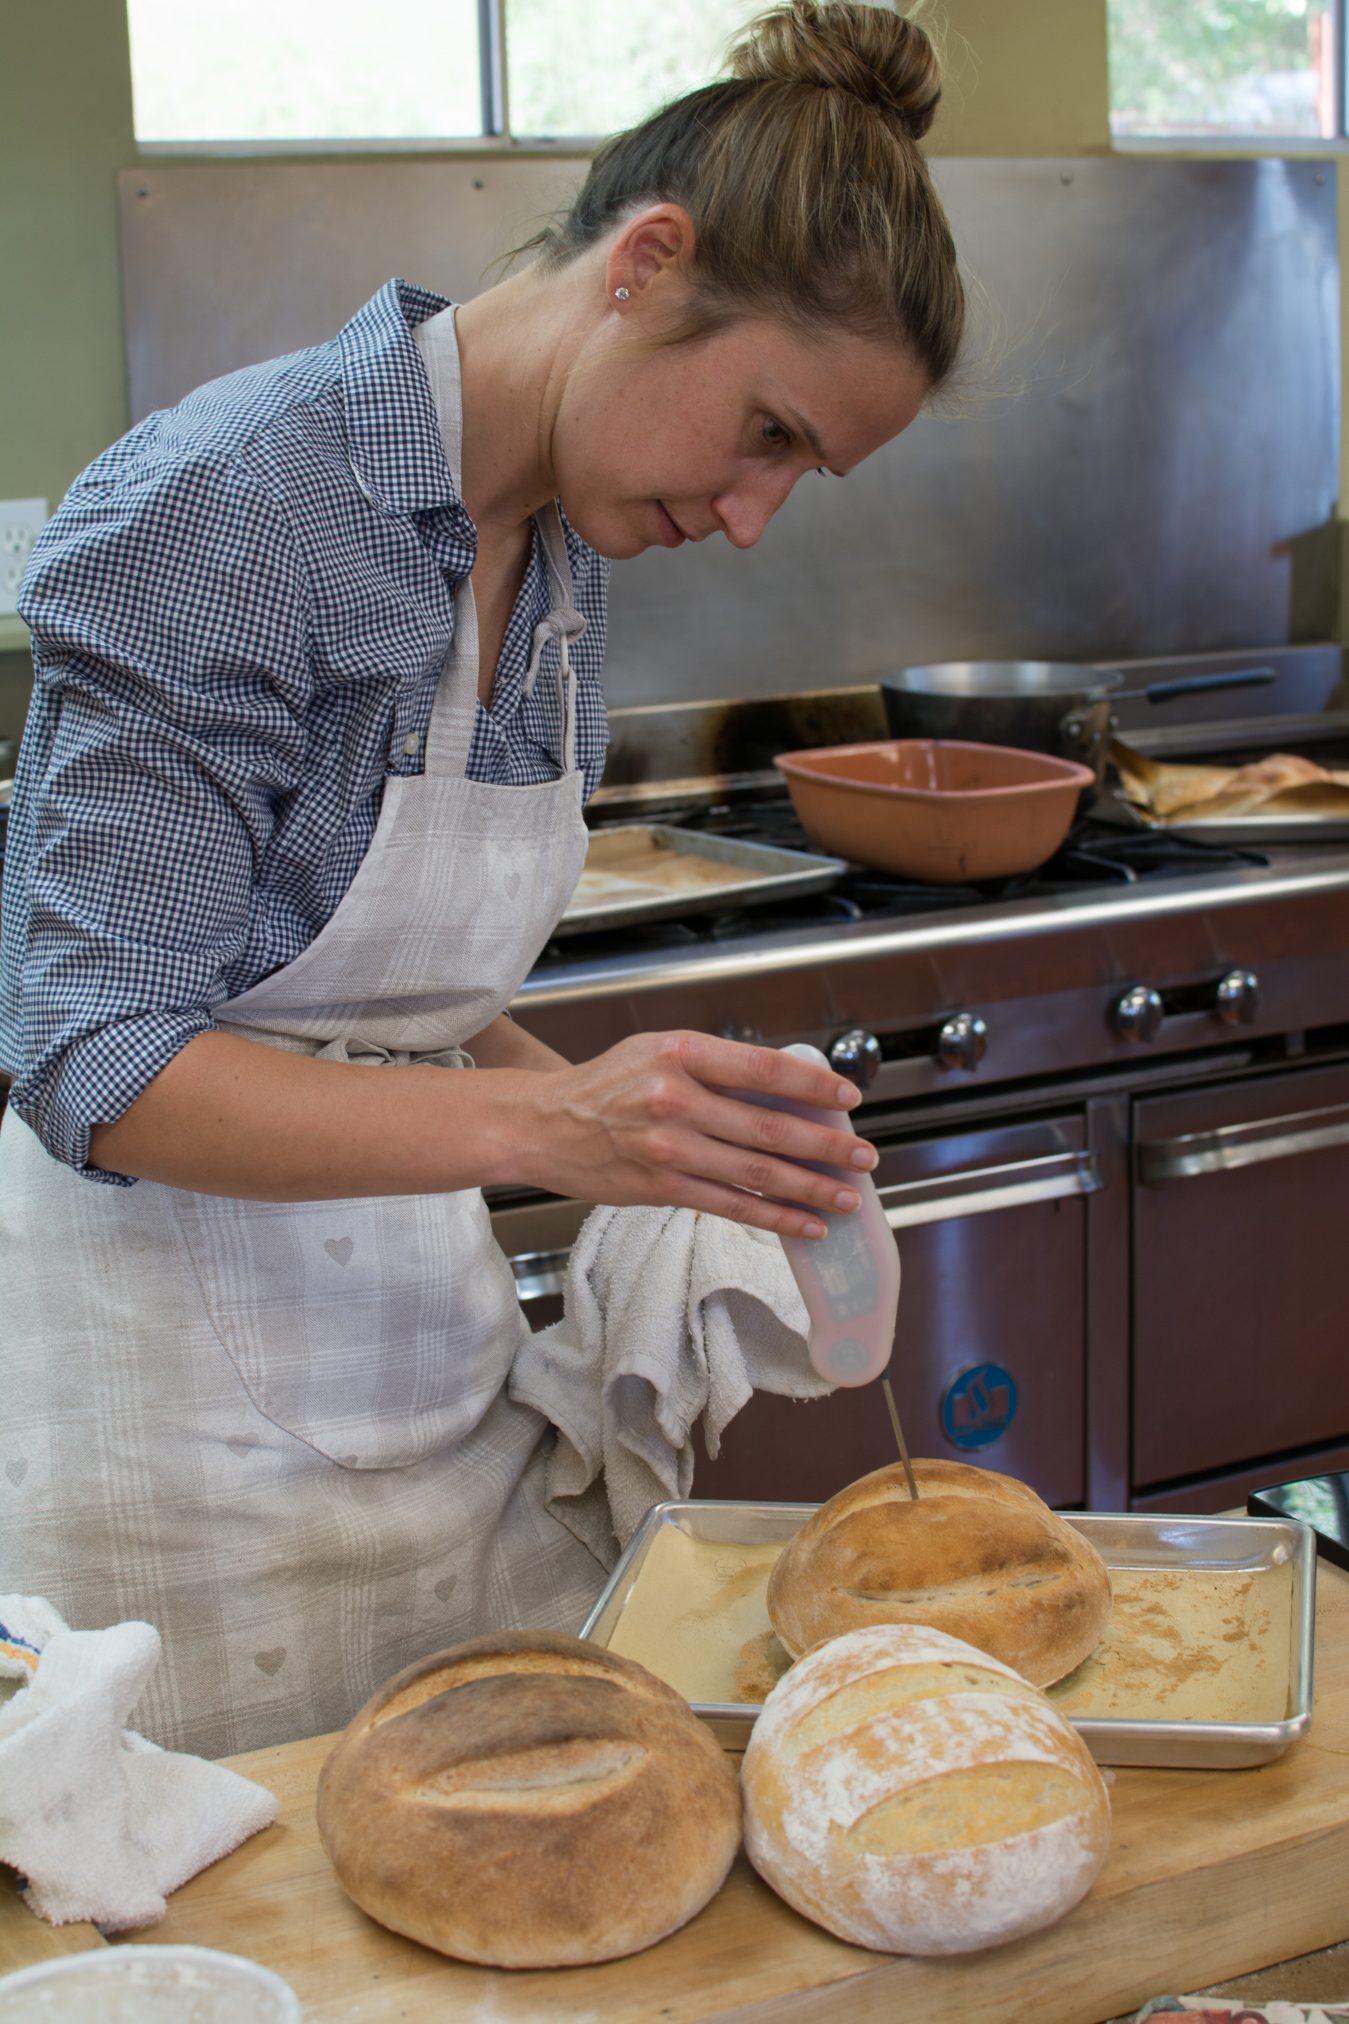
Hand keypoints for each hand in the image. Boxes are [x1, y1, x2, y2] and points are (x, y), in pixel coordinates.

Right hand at [514, 1031, 877, 1237]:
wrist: (544, 1125)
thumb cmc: (605, 1084)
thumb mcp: (657, 1050)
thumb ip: (715, 1065)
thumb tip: (784, 1087)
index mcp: (681, 1054)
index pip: (764, 1068)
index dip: (813, 1085)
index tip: (847, 1098)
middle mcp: (677, 1099)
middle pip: (770, 1126)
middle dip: (827, 1146)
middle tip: (864, 1156)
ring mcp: (670, 1148)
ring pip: (758, 1172)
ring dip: (811, 1188)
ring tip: (847, 1196)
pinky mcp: (663, 1187)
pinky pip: (732, 1205)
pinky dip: (775, 1218)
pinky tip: (806, 1225)